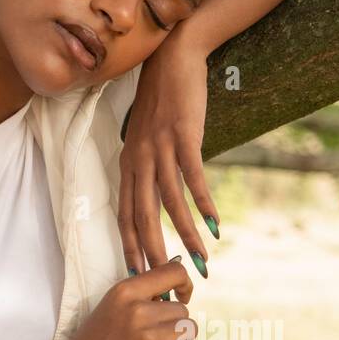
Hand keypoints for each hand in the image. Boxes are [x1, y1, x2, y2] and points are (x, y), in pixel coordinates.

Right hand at [43, 259, 198, 339]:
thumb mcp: (109, 311)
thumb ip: (139, 299)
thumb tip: (177, 288)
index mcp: (123, 292)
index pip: (174, 271)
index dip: (184, 284)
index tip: (182, 296)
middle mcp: (137, 310)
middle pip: (182, 309)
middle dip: (172, 324)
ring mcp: (148, 338)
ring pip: (189, 331)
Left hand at [117, 32, 219, 277]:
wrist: (173, 57)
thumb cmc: (162, 100)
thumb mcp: (146, 135)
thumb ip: (147, 165)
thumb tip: (155, 195)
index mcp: (127, 162)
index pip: (123, 213)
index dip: (130, 244)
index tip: (138, 274)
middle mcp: (138, 158)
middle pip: (141, 215)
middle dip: (154, 252)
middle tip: (167, 282)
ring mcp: (159, 147)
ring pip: (169, 202)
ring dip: (185, 235)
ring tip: (201, 260)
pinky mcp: (183, 136)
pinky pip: (192, 178)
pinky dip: (203, 204)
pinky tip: (214, 225)